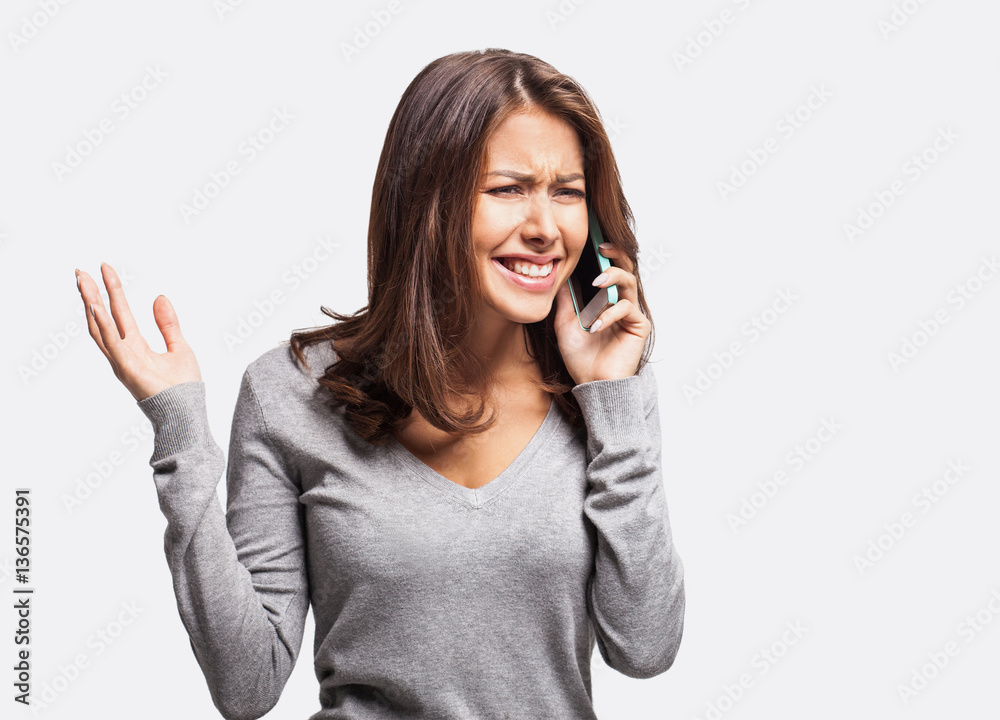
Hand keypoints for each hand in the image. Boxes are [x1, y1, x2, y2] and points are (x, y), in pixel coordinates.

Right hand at [76, 262, 201, 401]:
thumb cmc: (183, 387)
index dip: (112, 290)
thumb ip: (168, 324)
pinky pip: (111, 342)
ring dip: (91, 303)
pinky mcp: (126, 368)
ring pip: (100, 327)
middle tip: (81, 270)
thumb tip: (160, 297)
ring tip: (83, 281)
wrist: (187, 413)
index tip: (105, 268)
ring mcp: (122, 361)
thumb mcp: (178, 347)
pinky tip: (96, 306)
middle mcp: (123, 353)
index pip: (119, 313)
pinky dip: (102, 324)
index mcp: (135, 347)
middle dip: (92, 294)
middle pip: (103, 318)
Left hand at [553, 243, 649, 384]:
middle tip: (601, 248)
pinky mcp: (639, 326)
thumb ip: (565, 299)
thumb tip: (559, 274)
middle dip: (614, 254)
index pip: (606, 270)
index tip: (591, 240)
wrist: (591, 383)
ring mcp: (631, 313)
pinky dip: (609, 314)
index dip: (603, 254)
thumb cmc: (580, 356)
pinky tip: (595, 326)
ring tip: (597, 282)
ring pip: (629, 282)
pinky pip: (627, 309)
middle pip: (624, 268)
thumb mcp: (564, 323)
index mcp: (604, 299)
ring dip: (612, 277)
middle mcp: (620, 302)